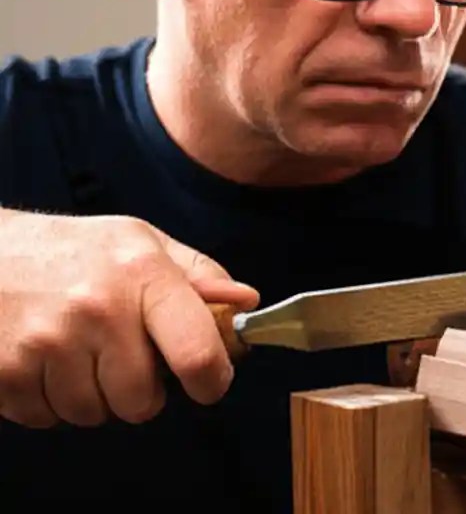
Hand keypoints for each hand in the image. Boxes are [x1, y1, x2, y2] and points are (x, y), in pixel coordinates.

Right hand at [0, 210, 257, 428]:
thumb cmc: (71, 249)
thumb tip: (245, 303)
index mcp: (142, 275)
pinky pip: (47, 418)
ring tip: (80, 354)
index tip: (209, 382)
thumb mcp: (141, 242)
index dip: (212, 381)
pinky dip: (50, 401)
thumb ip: (199, 275)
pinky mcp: (6, 371)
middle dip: (140, 391)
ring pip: (94, 414)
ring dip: (93, 397)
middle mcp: (97, 309)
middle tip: (124, 359)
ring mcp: (48, 342)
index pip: (196, 353)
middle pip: (142, 401)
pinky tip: (47, 362)